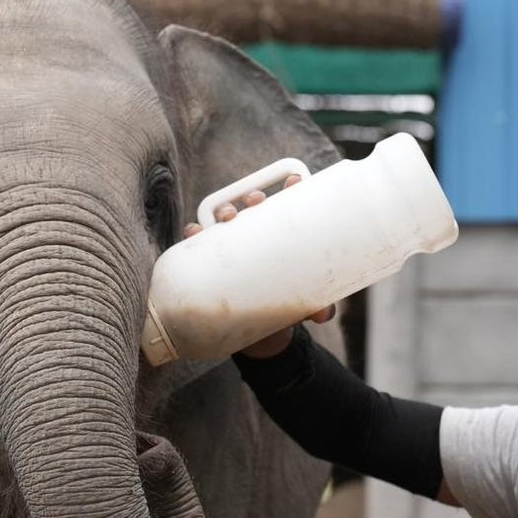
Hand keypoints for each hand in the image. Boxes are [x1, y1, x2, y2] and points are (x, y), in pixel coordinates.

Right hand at [182, 176, 334, 358]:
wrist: (260, 335)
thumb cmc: (285, 310)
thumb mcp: (302, 306)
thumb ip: (316, 307)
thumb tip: (323, 313)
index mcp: (280, 240)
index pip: (286, 206)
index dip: (289, 188)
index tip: (294, 182)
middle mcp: (254, 239)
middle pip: (252, 207)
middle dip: (253, 196)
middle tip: (257, 201)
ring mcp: (231, 251)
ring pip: (224, 221)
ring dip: (223, 210)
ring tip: (228, 217)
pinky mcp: (211, 267)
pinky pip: (198, 247)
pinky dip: (194, 236)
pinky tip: (195, 232)